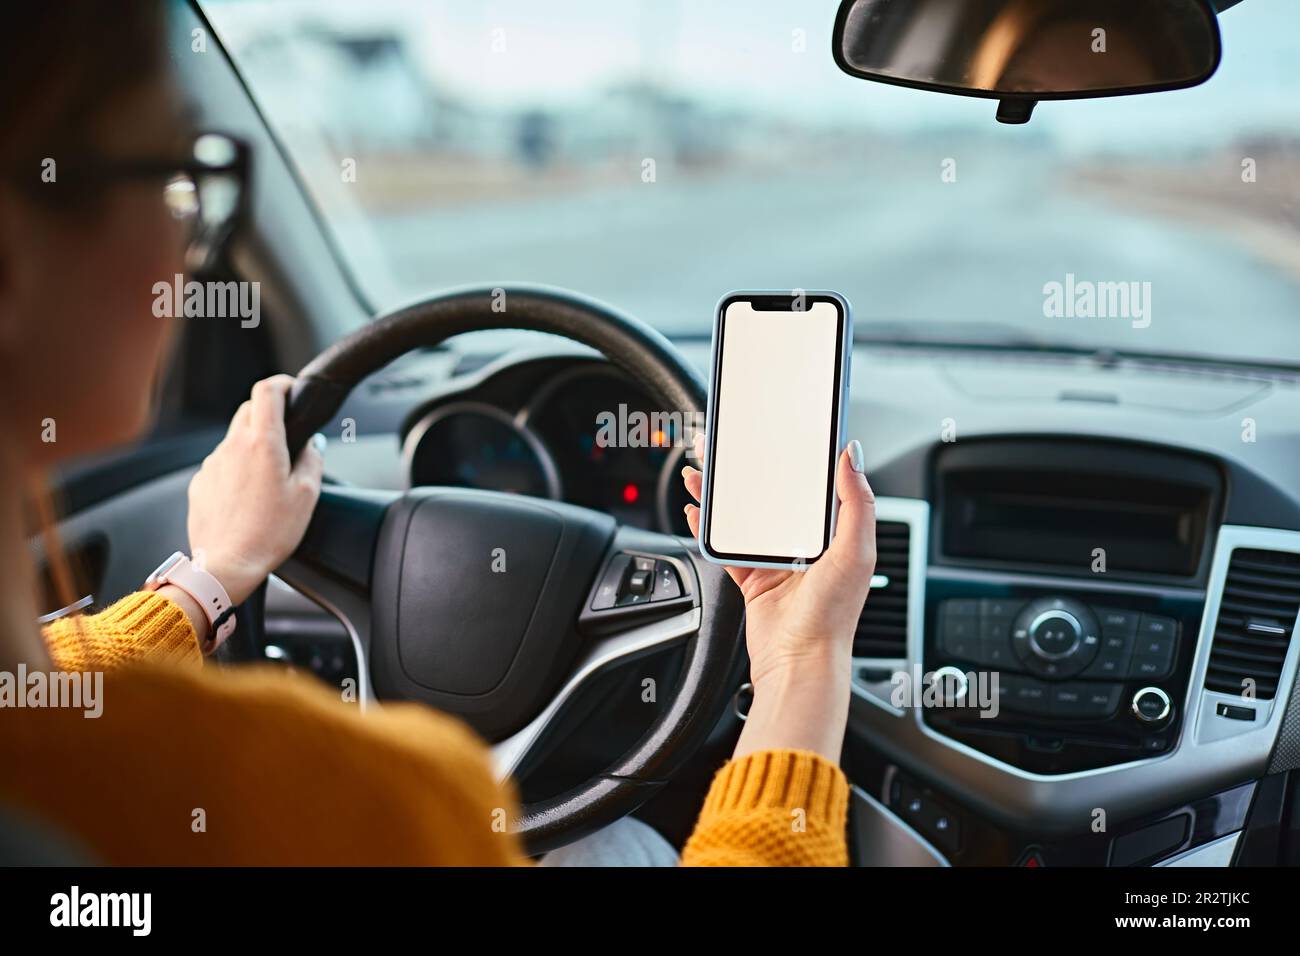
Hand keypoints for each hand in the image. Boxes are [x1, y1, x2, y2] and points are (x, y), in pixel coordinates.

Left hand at [186, 375, 324, 604]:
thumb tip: (313, 444)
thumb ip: (313, 460)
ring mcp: (212, 464)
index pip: (266, 392)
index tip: (291, 391)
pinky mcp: (200, 482)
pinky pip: (221, 464)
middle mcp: (232, 447)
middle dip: (268, 413)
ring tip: (269, 477)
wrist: (226, 565)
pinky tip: (248, 496)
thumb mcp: (307, 496)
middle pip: (248, 410)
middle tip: (287, 434)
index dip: (281, 384)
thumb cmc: (269, 533)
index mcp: (262, 444)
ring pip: (234, 439)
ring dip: (252, 445)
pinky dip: (237, 469)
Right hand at [681, 434, 875, 759]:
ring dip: (722, 494)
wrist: (798, 663)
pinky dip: (709, 528)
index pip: (815, 484)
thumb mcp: (855, 551)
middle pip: (772, 495)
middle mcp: (807, 545)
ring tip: (702, 470)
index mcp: (835, 533)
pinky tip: (697, 510)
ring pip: (745, 516)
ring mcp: (778, 560)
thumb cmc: (833, 616)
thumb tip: (851, 454)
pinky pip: (727, 546)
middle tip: (727, 444)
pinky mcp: (753, 578)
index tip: (780, 430)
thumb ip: (856, 501)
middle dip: (749, 469)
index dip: (797, 456)